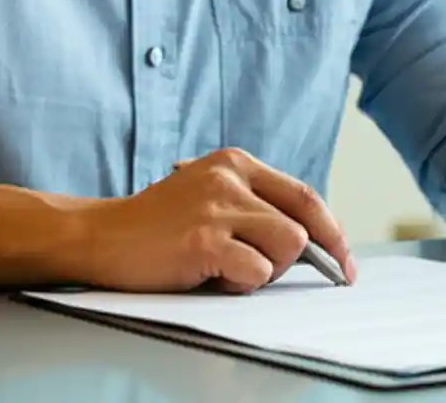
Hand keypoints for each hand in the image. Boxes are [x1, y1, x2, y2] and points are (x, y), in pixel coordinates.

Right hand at [74, 148, 354, 292]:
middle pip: (304, 221)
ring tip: (230, 269)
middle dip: (305, 257)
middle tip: (298, 273)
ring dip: (267, 269)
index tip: (345, 259)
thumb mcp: (211, 196)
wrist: (99, 236)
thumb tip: (313, 241)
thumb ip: (255, 206)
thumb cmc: (158, 225)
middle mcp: (230, 178)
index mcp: (236, 163)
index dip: (333, 230)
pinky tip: (214, 276)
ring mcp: (217, 207)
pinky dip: (243, 283)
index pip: (305, 195)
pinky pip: (257, 270)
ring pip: (288, 246)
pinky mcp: (204, 240)